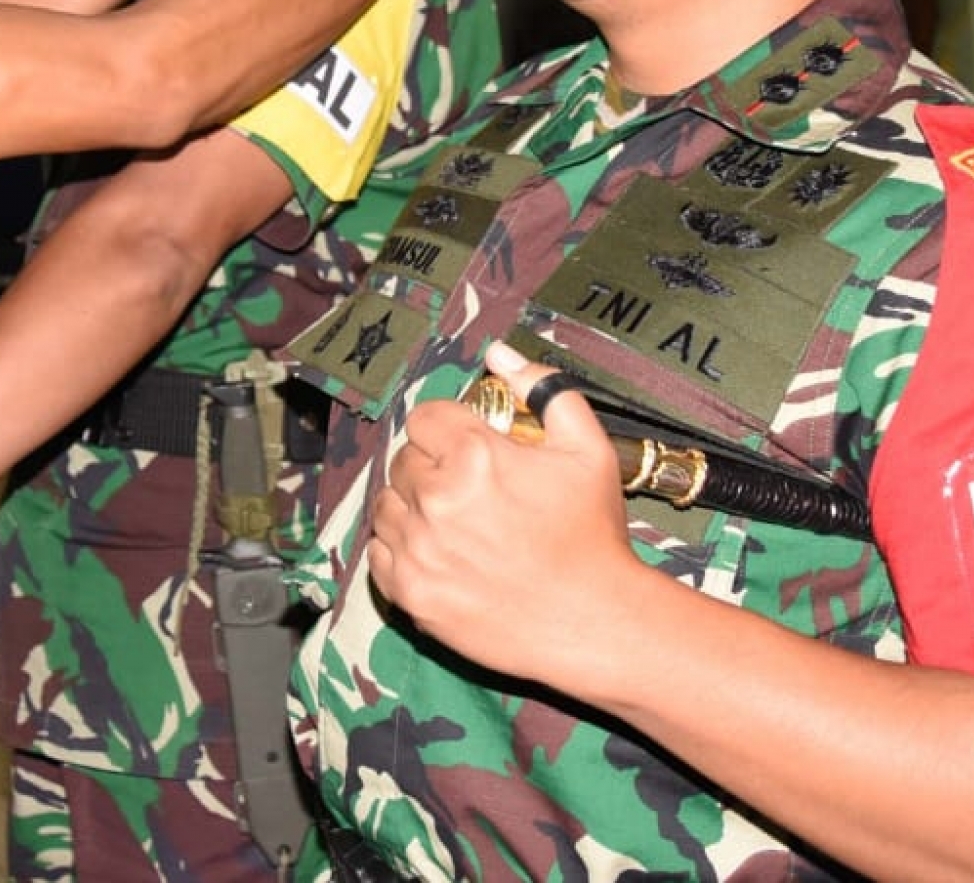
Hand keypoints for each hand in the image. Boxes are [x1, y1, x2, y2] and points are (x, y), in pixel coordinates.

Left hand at [364, 342, 644, 688]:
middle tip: (468, 489)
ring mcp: (420, 549)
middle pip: (403, 460)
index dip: (446, 428)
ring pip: (387, 505)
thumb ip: (543, 388)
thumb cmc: (593, 535)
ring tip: (451, 521)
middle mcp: (438, 499)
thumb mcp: (588, 449)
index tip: (467, 447)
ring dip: (411, 506)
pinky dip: (399, 548)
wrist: (595, 622)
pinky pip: (379, 553)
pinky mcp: (411, 593)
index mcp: (475, 456)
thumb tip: (498, 351)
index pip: (424, 418)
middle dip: (431, 466)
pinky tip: (434, 551)